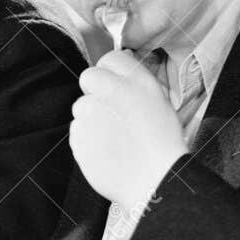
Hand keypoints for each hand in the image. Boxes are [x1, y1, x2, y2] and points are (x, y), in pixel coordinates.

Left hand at [70, 50, 185, 207]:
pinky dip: (87, 139)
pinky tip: (107, 150)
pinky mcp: (79, 137)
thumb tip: (119, 73)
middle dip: (96, 91)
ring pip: (80, 106)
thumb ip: (136, 83)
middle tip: (110, 111)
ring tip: (113, 138)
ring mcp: (92, 114)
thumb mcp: (160, 102)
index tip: (115, 86)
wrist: (155, 181)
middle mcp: (112, 92)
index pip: (110, 58)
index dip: (111, 73)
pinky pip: (77, 131)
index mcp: (137, 81)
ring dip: (91, 118)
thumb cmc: (162, 145)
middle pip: (88, 77)